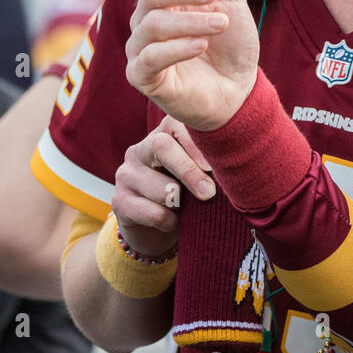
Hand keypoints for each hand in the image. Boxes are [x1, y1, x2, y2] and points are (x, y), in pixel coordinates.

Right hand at [110, 0, 258, 130]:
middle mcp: (146, 21)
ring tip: (220, 24)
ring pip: (153, 26)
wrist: (241, 91)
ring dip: (190, 22)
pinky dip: (177, 49)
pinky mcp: (143, 78)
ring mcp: (141, 49)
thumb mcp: (229, 1)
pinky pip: (149, 58)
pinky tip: (200, 46)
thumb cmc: (231, 46)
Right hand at [111, 116, 215, 257]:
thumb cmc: (187, 195)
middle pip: (161, 146)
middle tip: (209, 192)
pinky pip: (152, 212)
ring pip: (158, 185)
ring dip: (179, 202)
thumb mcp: (200, 175)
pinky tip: (173, 222)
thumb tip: (234, 168)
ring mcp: (126, 175)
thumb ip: (210, 165)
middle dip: (189, 170)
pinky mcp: (119, 202)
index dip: (196, 140)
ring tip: (187, 209)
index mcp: (163, 135)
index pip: (175, 121)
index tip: (214, 163)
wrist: (156, 230)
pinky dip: (170, 221)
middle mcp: (140, 150)